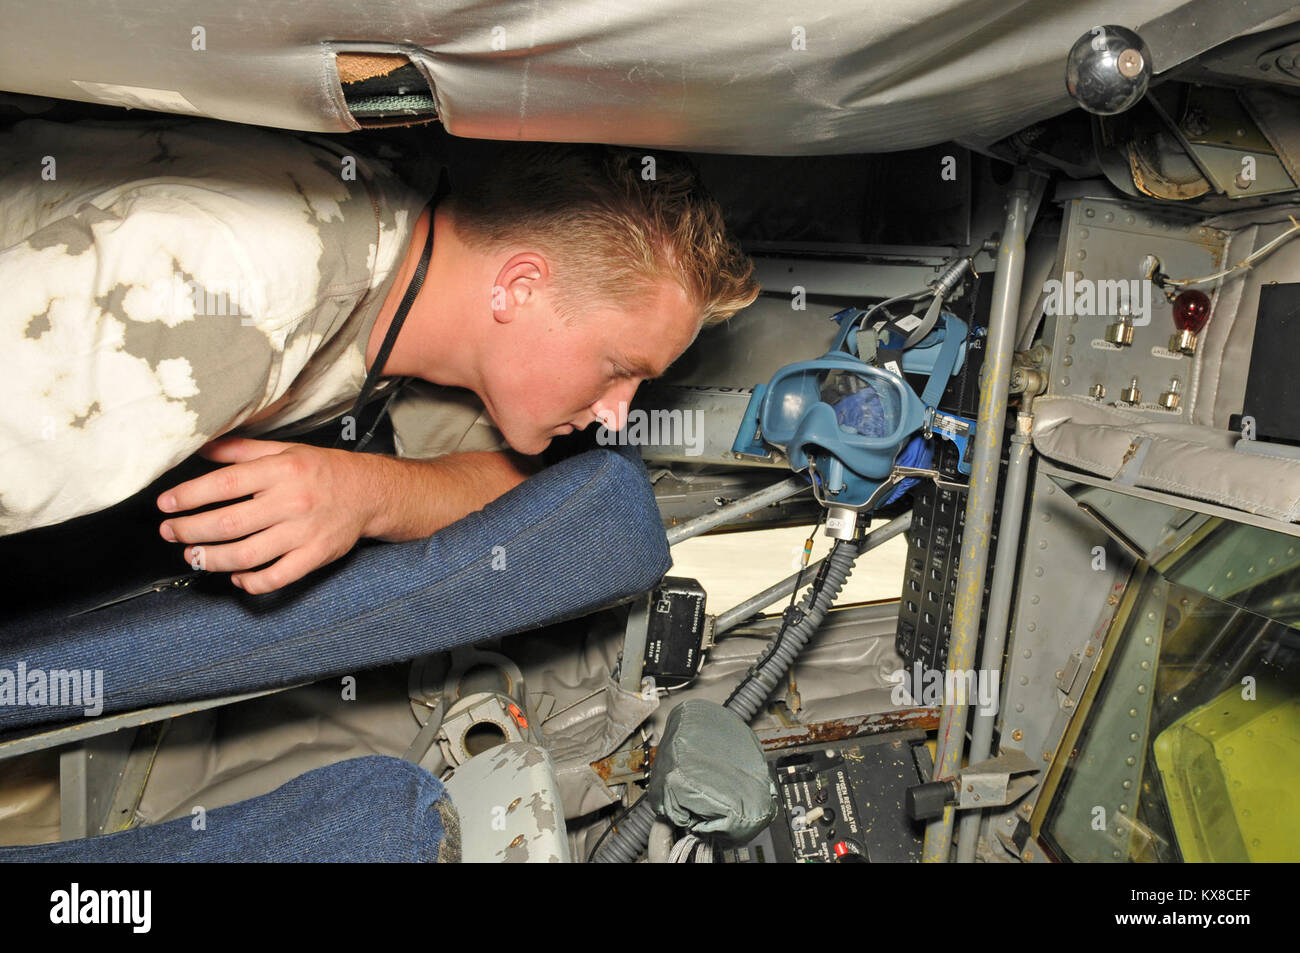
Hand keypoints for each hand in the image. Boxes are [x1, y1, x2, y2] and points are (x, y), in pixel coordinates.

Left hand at [157, 437, 375, 593]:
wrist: (370, 492)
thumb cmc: (323, 469)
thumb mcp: (285, 451)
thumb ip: (242, 451)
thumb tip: (202, 447)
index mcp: (281, 470)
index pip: (224, 485)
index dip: (189, 497)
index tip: (166, 504)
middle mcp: (291, 501)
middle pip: (227, 524)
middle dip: (190, 531)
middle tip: (170, 532)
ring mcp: (303, 532)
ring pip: (246, 555)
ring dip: (211, 559)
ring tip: (194, 555)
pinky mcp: (315, 555)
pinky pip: (276, 577)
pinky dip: (250, 582)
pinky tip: (235, 576)